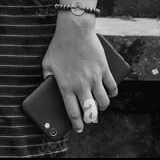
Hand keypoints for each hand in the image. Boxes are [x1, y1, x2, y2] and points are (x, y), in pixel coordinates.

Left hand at [42, 13, 115, 135]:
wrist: (74, 30)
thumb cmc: (58, 46)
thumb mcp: (47, 63)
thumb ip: (46, 78)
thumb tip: (47, 87)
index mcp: (66, 85)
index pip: (72, 111)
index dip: (77, 123)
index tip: (79, 129)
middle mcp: (81, 84)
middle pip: (90, 110)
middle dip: (91, 118)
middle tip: (91, 119)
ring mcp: (94, 78)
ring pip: (104, 102)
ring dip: (102, 107)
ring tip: (100, 106)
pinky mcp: (104, 70)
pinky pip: (113, 87)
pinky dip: (112, 93)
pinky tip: (110, 93)